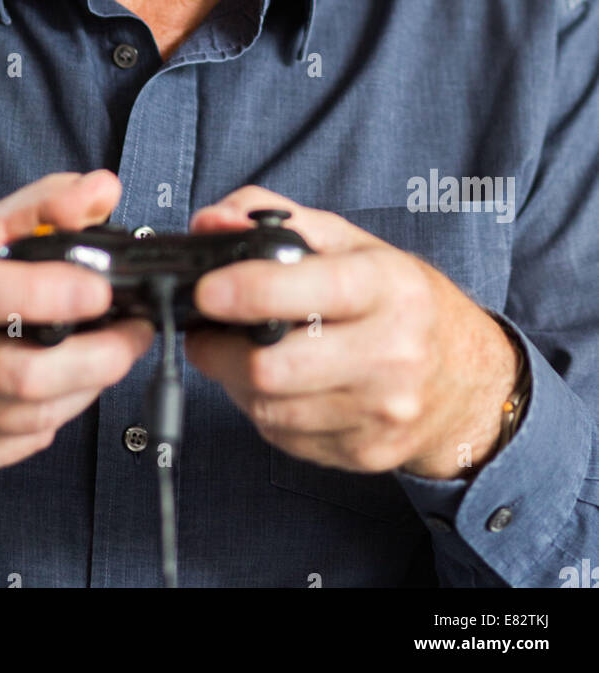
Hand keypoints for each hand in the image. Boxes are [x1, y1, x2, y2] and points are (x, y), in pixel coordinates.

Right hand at [0, 170, 153, 476]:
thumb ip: (39, 209)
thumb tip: (103, 190)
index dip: (51, 295)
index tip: (103, 289)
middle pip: (25, 376)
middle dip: (101, 357)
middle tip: (135, 331)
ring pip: (34, 416)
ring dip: (87, 386)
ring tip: (104, 354)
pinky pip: (20, 445)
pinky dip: (54, 416)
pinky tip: (57, 387)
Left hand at [185, 186, 518, 478]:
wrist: (468, 379)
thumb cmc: (399, 300)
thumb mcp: (350, 242)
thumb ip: (273, 218)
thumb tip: (210, 222)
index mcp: (390, 288)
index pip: (315, 291)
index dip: (250, 291)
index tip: (207, 289)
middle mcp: (392, 354)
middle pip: (275, 366)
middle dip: (220, 347)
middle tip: (205, 326)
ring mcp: (380, 412)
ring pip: (269, 406)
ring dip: (235, 378)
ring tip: (241, 350)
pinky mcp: (364, 454)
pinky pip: (283, 434)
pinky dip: (262, 407)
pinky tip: (275, 383)